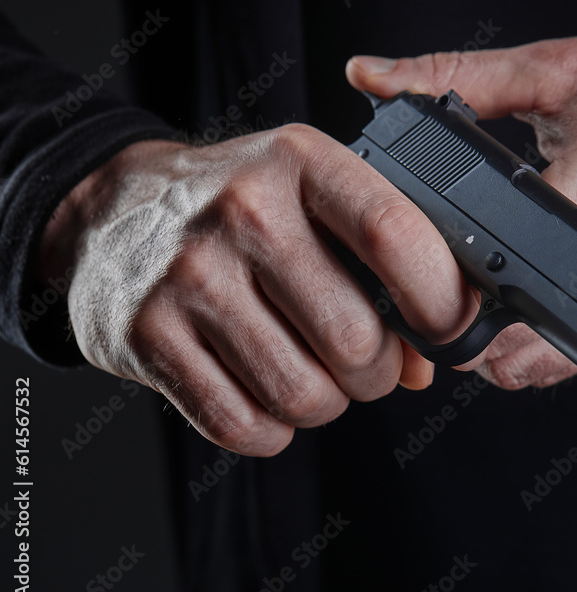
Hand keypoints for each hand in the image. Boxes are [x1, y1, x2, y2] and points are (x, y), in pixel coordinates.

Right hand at [41, 126, 477, 454]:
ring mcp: (189, 276)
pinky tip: (266, 395)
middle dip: (380, 372)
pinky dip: (272, 429)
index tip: (449, 331)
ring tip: (315, 374)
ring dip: (328, 403)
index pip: (392, 234)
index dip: (439, 300)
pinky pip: (243, 426)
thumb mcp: (312, 198)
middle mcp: (243, 212)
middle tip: (368, 363)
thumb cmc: (239, 208)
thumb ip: (383, 263)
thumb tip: (432, 360)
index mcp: (300, 162)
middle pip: (355, 339)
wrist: (112, 213)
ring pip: (303, 394)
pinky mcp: (147, 336)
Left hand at [346, 29, 576, 389]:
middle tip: (450, 292)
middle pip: (514, 360)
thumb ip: (456, 77)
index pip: (486, 297)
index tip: (416, 281)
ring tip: (500, 296)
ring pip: (552, 371)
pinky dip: (557, 342)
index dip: (437, 303)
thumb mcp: (557, 71)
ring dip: (512, 350)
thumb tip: (372, 77)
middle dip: (468, 341)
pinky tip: (548, 294)